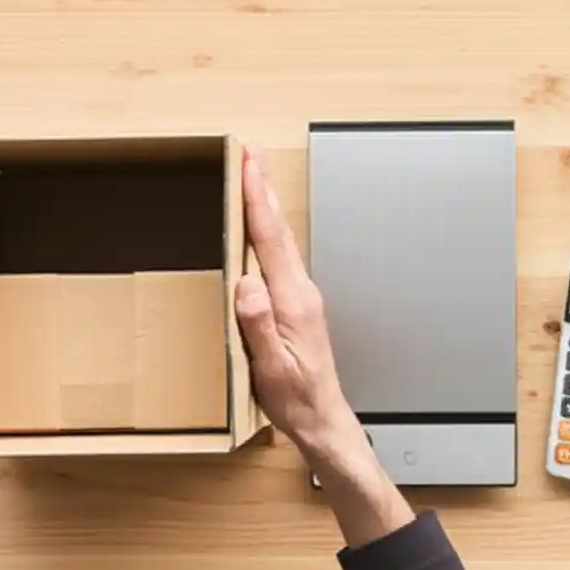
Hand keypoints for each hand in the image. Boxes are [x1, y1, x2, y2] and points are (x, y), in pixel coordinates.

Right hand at [233, 148, 353, 453]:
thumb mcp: (271, 367)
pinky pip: (280, 257)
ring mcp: (302, 296)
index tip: (248, 163)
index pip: (271, 238)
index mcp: (293, 300)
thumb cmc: (296, 398)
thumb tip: (246, 282)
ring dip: (266, 206)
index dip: (256, 198)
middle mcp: (301, 290)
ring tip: (252, 177)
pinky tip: (259, 229)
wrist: (323, 418)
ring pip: (281, 240)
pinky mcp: (298, 305)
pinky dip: (268, 232)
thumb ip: (258, 324)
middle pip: (279, 228)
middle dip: (263, 187)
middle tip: (250, 151)